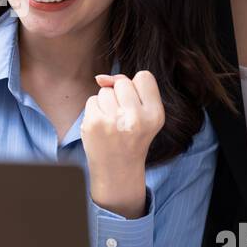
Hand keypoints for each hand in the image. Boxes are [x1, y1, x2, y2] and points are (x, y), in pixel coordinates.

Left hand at [84, 72, 164, 217]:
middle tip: (122, 118)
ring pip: (105, 91)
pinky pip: (92, 100)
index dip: (136, 87)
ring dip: (105, 103)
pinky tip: (101, 126)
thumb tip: (100, 78)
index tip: (135, 105)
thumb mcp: (143, 115)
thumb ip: (130, 88)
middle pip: (122, 82)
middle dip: (119, 95)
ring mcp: (114, 121)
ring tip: (112, 123)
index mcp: (155, 114)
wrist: (117, 169)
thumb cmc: (131, 137)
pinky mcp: (94, 123)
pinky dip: (94, 110)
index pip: (144, 77)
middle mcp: (137, 117)